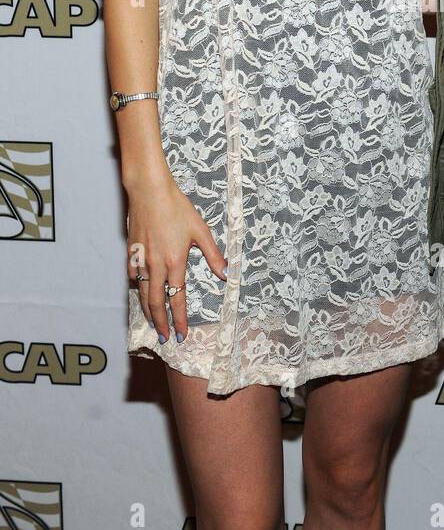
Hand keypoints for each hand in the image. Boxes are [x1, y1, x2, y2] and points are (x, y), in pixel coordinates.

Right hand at [125, 169, 226, 344]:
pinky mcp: (131, 251)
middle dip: (161, 323)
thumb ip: (214, 255)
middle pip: (156, 303)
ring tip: (153, 322)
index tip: (182, 334)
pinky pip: (132, 276)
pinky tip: (140, 290)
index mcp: (175, 262)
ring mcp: (141, 259)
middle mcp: (156, 265)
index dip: (180, 319)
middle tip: (164, 338)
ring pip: (143, 292)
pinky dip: (136, 287)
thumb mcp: (201, 230)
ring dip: (148, 310)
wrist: (149, 191)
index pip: (178, 299)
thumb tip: (226, 273)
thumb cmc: (177, 207)